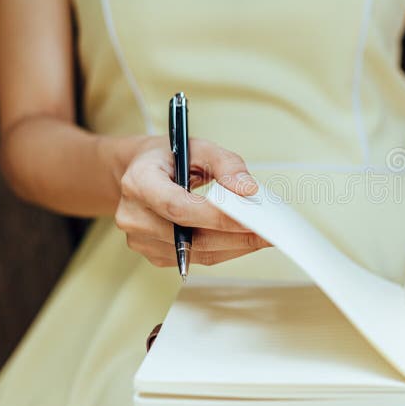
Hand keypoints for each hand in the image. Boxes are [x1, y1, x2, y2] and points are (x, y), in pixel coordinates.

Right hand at [114, 137, 269, 267]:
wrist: (138, 172)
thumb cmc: (168, 158)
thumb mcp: (197, 147)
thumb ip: (226, 164)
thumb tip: (248, 190)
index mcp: (139, 183)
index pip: (179, 207)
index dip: (217, 217)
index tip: (251, 218)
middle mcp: (134, 216)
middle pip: (190, 237)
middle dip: (235, 236)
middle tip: (270, 232)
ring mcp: (141, 240)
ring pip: (197, 253)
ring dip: (234, 246)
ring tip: (262, 236)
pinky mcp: (154, 255)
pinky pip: (195, 258)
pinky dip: (223, 250)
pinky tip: (241, 240)